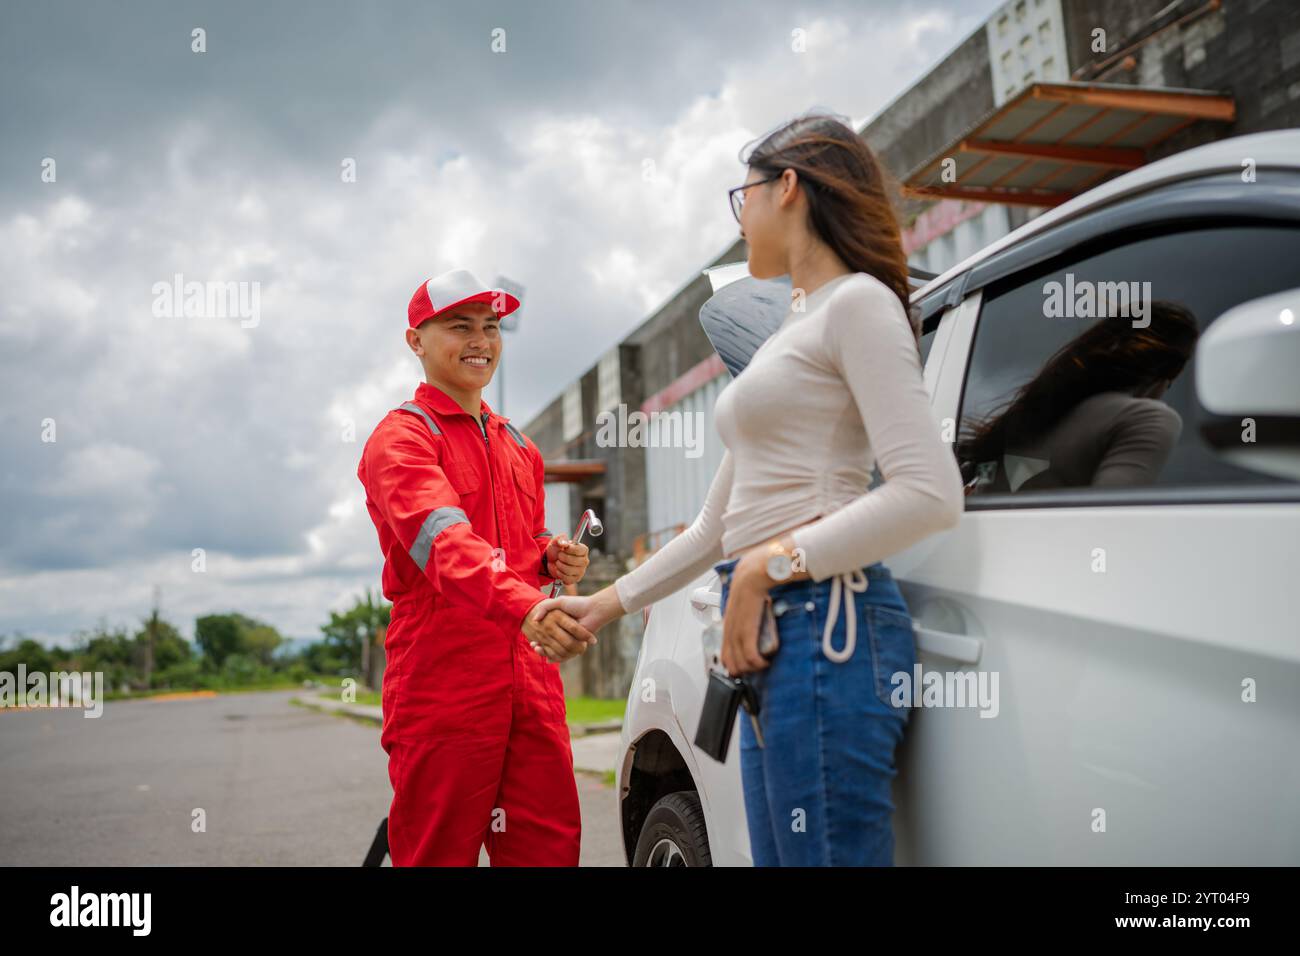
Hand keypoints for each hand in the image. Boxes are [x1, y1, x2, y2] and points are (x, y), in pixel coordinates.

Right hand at [527, 587, 624, 660]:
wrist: (594, 610)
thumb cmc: (576, 604)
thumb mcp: (559, 602)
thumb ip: (546, 607)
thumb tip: (535, 619)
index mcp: (559, 623)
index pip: (545, 633)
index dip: (538, 637)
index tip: (531, 639)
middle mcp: (564, 633)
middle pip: (548, 644)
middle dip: (540, 646)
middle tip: (534, 644)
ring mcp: (569, 639)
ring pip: (554, 650)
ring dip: (545, 651)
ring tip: (537, 648)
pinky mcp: (576, 644)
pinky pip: (564, 654)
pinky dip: (555, 657)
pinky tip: (547, 656)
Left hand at [545, 535, 589, 585]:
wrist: (551, 561)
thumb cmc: (557, 550)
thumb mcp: (556, 542)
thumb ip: (560, 540)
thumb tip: (563, 543)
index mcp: (583, 550)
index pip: (579, 550)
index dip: (569, 549)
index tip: (564, 548)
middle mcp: (584, 561)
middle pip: (574, 561)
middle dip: (562, 558)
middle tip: (559, 556)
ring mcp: (581, 571)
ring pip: (569, 570)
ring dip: (560, 566)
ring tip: (558, 562)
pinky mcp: (576, 579)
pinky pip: (567, 578)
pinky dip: (560, 574)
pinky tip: (559, 570)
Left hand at [720, 544, 777, 675]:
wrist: (759, 567)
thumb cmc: (758, 577)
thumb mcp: (752, 593)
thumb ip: (754, 604)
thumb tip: (766, 608)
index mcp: (731, 616)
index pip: (725, 647)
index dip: (732, 662)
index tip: (742, 669)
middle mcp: (730, 623)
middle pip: (729, 657)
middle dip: (741, 670)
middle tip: (755, 673)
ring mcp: (736, 625)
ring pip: (737, 658)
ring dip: (750, 668)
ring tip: (762, 667)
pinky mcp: (746, 625)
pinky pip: (748, 651)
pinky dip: (756, 661)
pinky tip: (764, 662)